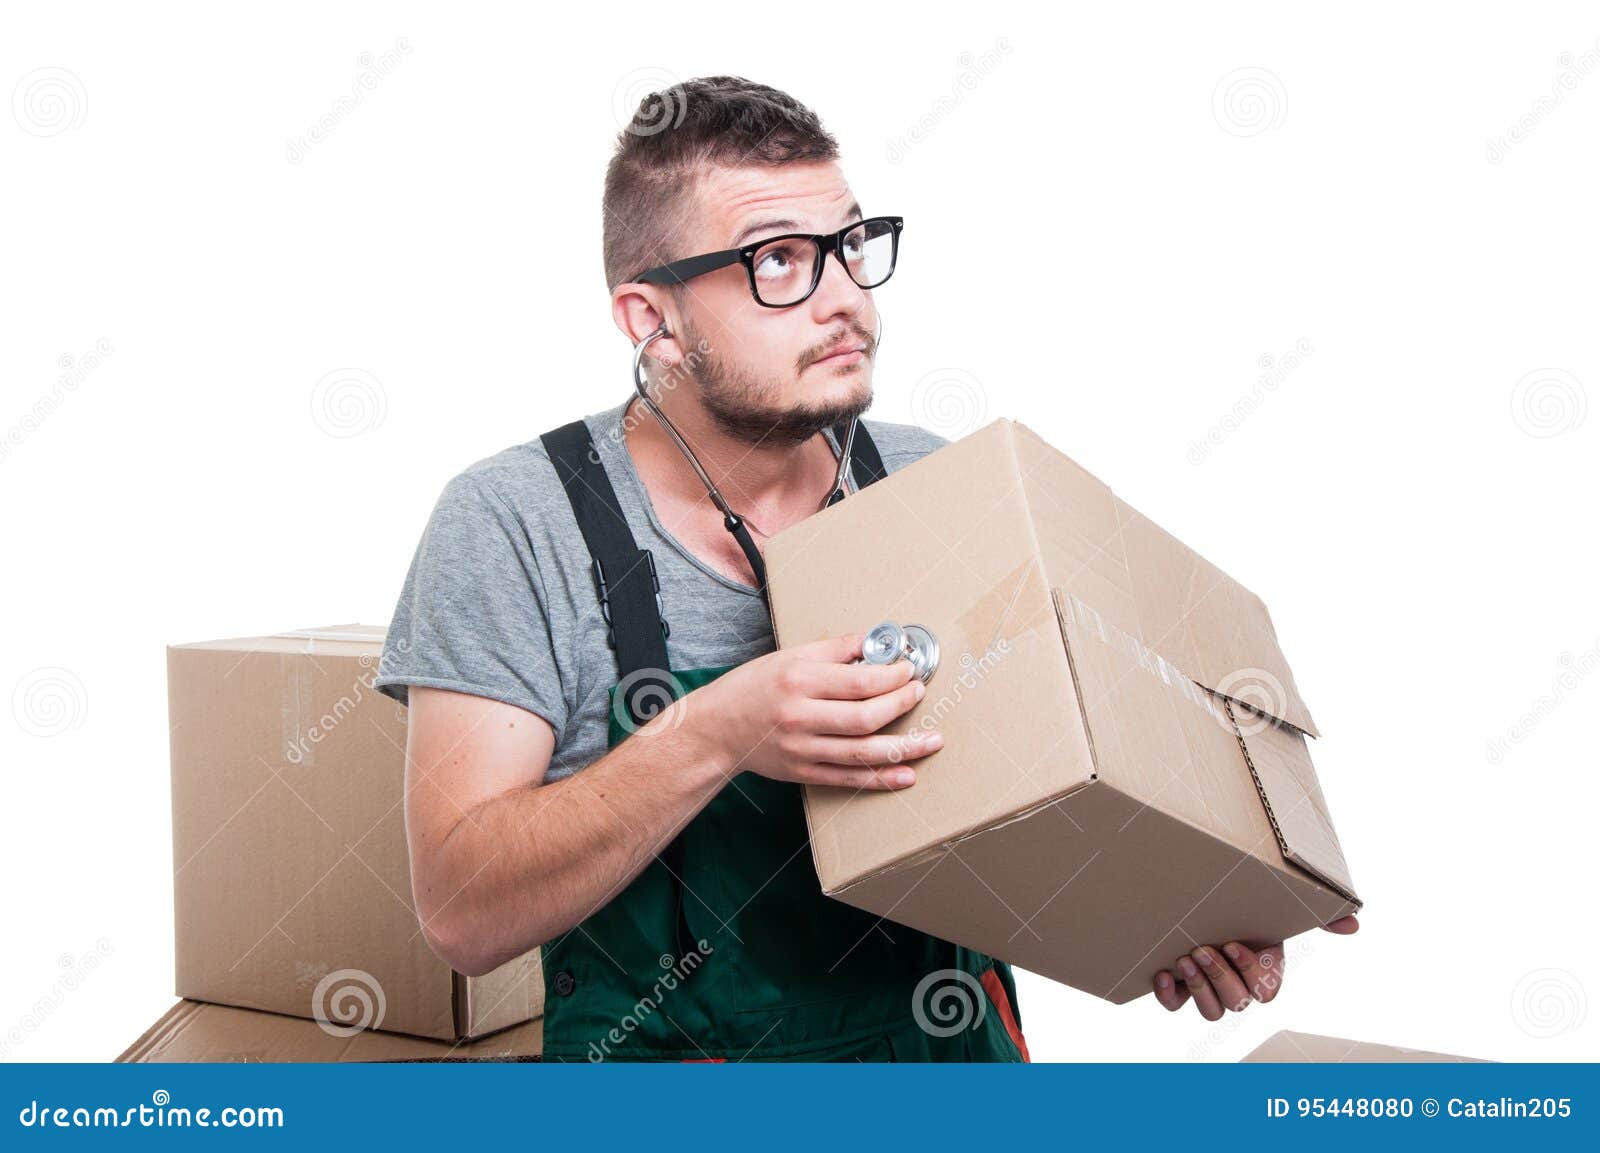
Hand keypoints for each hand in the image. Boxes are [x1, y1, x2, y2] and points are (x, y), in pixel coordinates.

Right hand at [682, 631, 938, 789]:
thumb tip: (875, 642)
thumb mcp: (790, 656)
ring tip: (932, 741)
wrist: (718, 728)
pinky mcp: (804, 773)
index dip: (892, 677)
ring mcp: (803, 749)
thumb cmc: (754, 687)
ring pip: (863, 753)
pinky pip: (849, 779)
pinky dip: (881, 778)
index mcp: (799, 682)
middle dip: (901, 705)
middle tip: (919, 694)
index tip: (909, 671)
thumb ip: (835, 650)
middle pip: (864, 718)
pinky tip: (906, 774)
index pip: (858, 681)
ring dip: (903, 748)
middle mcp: (801, 717)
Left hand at [1152, 915, 1358, 1019]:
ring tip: (1185, 959)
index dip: (1250, 975)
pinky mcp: (1180, 984)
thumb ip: (1319, 917)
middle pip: (1236, 1004)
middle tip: (1202, 950)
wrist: (1206, 895)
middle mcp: (1238, 985)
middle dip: (1219, 978)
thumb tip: (1353, 924)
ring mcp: (1209, 988)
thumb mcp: (1282, 907)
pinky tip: (1163, 974)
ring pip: (1211, 1011)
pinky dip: (1168, 995)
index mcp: (1264, 972)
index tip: (1235, 944)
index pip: (1265, 992)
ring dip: (1199, 988)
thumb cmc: (1249, 904)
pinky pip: (1175, 1005)